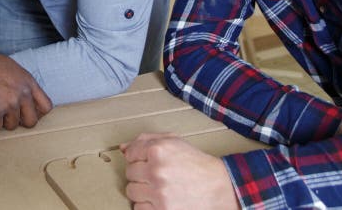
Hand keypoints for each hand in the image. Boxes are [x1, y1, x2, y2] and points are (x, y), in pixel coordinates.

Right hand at [0, 45, 52, 131]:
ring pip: (11, 126)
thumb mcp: (11, 68)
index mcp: (28, 82)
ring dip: (1, 121)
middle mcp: (21, 93)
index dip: (36, 113)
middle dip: (19, 121)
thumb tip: (28, 98)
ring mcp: (8, 103)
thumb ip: (22, 84)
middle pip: (31, 121)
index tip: (26, 113)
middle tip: (7, 116)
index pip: (46, 107)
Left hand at [120, 133, 239, 209]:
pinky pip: (139, 209)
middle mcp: (156, 170)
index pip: (130, 154)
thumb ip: (146, 140)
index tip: (149, 161)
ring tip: (158, 188)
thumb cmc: (195, 163)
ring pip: (131, 192)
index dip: (139, 157)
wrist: (218, 187)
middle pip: (129, 173)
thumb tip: (123, 148)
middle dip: (141, 174)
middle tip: (156, 175)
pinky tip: (158, 200)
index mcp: (158, 150)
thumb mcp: (174, 142)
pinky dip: (147, 206)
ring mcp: (158, 193)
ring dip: (142, 190)